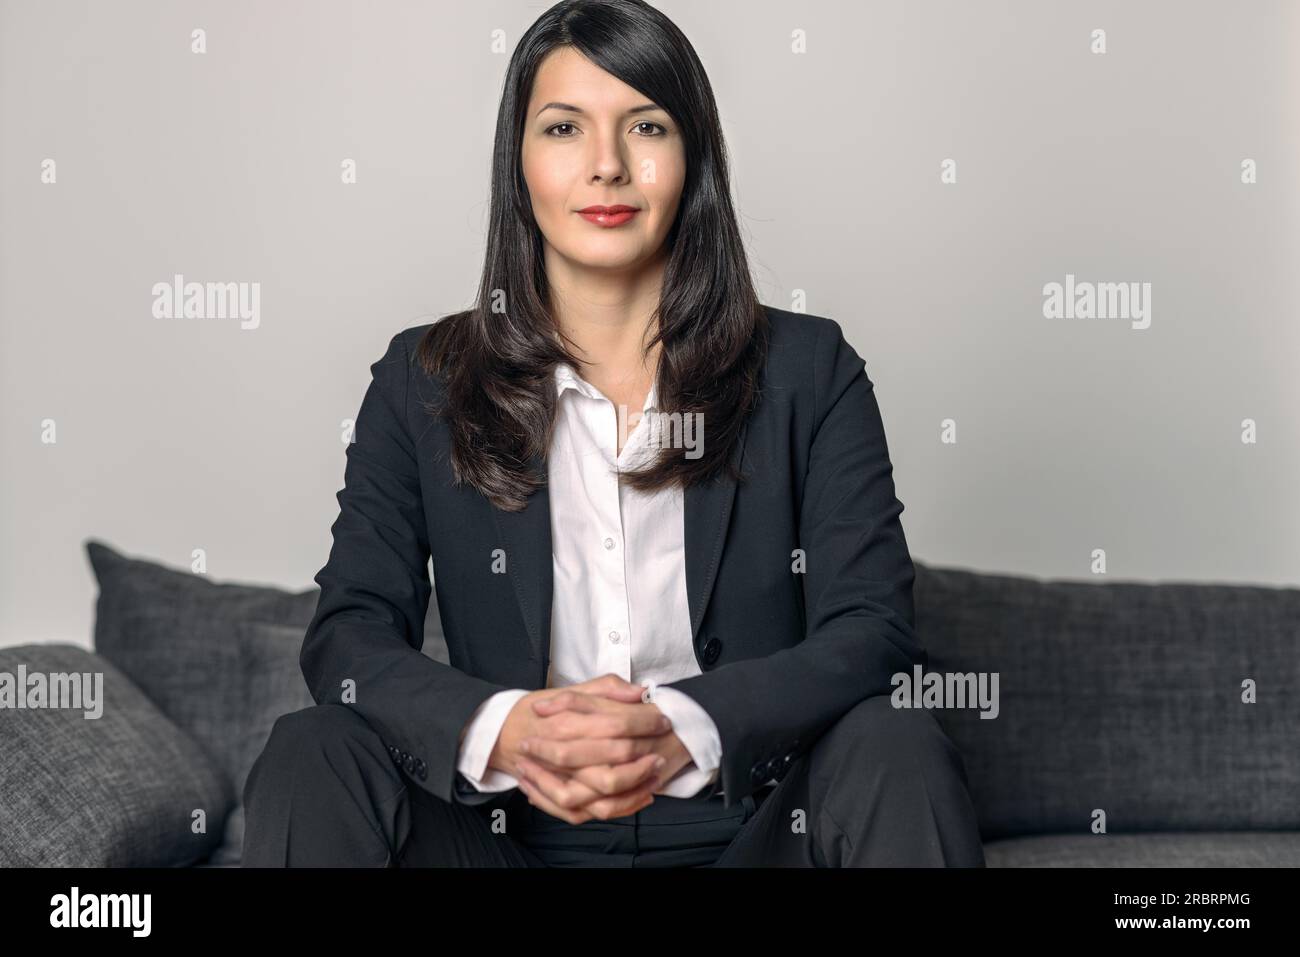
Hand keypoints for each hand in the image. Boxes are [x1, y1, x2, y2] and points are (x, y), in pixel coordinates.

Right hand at [489, 674, 691, 823]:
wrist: (504, 734)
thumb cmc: (541, 710)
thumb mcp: (570, 689)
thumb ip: (606, 688)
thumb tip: (640, 691)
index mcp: (566, 724)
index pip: (615, 726)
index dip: (645, 724)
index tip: (663, 721)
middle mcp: (562, 756)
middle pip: (611, 765)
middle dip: (643, 762)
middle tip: (662, 753)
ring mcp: (560, 781)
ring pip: (603, 796)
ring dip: (634, 789)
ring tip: (654, 778)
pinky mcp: (561, 799)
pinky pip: (593, 812)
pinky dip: (620, 808)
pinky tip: (639, 796)